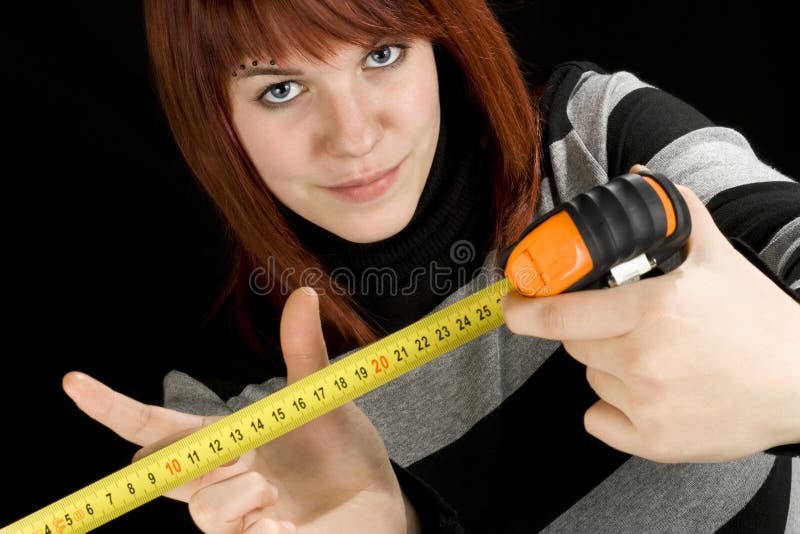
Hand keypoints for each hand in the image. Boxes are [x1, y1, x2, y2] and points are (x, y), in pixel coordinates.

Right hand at [64, 287, 417, 532]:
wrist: (380, 503)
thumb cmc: (344, 454)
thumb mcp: (323, 402)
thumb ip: (305, 354)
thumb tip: (303, 294)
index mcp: (229, 440)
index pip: (158, 426)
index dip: (114, 407)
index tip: (74, 382)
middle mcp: (222, 479)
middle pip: (161, 471)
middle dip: (176, 462)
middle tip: (236, 456)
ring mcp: (236, 518)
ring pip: (202, 510)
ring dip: (242, 495)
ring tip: (279, 493)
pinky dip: (261, 530)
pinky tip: (287, 528)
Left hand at [501, 166, 799, 462]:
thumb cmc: (761, 324)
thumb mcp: (718, 258)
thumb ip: (675, 212)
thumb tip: (640, 176)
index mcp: (652, 310)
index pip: (561, 314)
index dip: (524, 310)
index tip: (512, 305)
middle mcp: (643, 359)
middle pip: (574, 343)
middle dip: (589, 330)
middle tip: (628, 325)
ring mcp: (646, 404)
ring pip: (591, 377)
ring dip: (608, 366)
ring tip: (657, 359)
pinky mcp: (653, 441)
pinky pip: (599, 419)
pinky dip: (613, 408)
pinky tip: (650, 394)